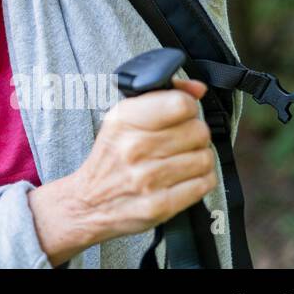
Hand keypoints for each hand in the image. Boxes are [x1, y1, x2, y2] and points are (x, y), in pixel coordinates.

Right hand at [66, 77, 217, 246]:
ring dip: (199, 158)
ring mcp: (148, 178)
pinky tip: (184, 177)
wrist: (88, 202)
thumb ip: (161, 96)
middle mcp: (135, 148)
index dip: (187, 107)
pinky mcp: (160, 204)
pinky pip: (204, 184)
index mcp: (124, 120)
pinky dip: (200, 180)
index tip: (181, 113)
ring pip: (205, 158)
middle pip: (198, 131)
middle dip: (194, 134)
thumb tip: (198, 89)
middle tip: (180, 140)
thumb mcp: (122, 118)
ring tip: (182, 160)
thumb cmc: (110, 158)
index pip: (180, 104)